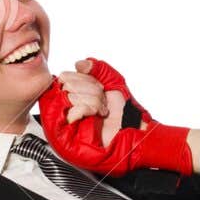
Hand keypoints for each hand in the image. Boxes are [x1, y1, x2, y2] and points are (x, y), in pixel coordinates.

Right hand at [38, 57, 193, 175]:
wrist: (135, 130)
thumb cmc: (125, 111)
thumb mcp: (113, 81)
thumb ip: (98, 67)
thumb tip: (79, 64)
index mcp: (73, 95)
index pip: (65, 76)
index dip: (85, 79)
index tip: (100, 88)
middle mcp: (66, 107)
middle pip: (66, 84)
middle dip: (91, 90)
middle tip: (102, 101)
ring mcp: (64, 121)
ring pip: (69, 96)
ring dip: (93, 101)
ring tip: (101, 111)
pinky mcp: (67, 135)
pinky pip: (72, 111)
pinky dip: (89, 110)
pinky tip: (97, 116)